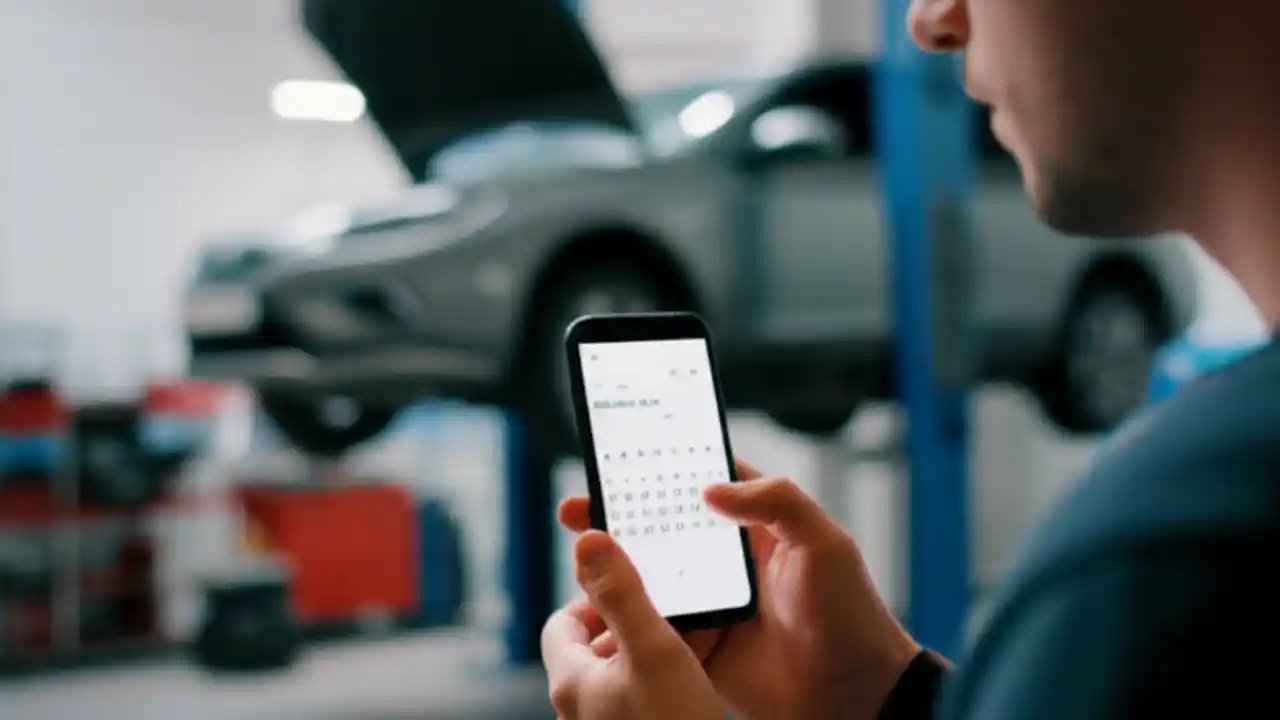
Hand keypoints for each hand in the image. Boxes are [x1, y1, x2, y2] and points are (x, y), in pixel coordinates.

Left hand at [541, 530, 724, 719]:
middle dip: (629, 623)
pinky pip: (640, 696)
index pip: (562, 623)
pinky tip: (693, 680)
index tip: (632, 587)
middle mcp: (578, 708)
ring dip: (647, 652)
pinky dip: (659, 680)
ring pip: (619, 673)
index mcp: (570, 681)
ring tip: (687, 642)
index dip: (592, 598)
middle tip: (668, 611)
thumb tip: (586, 539)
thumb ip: (621, 593)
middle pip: (593, 647)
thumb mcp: (652, 650)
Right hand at [558, 460, 921, 719]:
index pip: (702, 483)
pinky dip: (625, 621)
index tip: (619, 459)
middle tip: (577, 508)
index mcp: (758, 527)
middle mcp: (728, 561)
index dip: (661, 469)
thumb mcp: (825, 544)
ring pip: (650, 578)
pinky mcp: (699, 647)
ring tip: (580, 558)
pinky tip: (598, 612)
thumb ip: (777, 501)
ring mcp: (711, 605)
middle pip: (661, 529)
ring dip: (615, 568)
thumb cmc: (851, 615)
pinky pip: (653, 629)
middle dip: (618, 515)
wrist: (854, 698)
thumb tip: (710, 488)